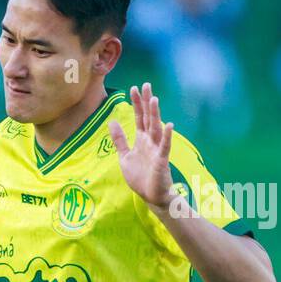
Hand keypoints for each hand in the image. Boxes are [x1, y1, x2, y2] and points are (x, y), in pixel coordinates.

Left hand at [108, 83, 175, 211]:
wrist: (151, 196)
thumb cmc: (140, 177)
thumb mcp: (124, 157)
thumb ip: (119, 140)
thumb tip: (112, 121)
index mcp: (142, 140)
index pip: (139, 118)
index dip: (136, 104)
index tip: (133, 89)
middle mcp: (150, 141)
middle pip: (148, 118)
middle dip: (146, 102)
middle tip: (146, 85)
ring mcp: (157, 150)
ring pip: (156, 128)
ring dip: (155, 114)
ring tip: (153, 99)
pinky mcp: (162, 160)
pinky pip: (165, 146)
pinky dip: (166, 136)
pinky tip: (168, 125)